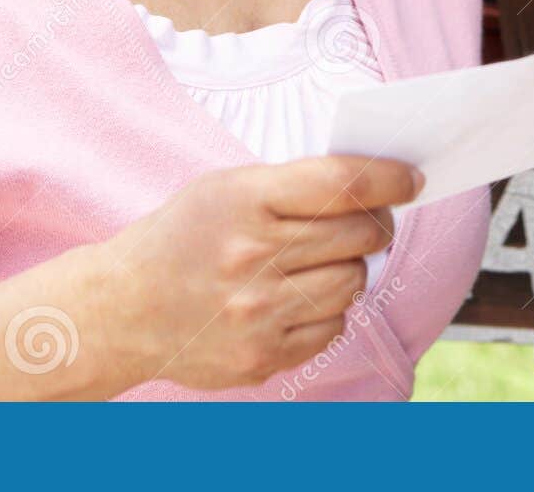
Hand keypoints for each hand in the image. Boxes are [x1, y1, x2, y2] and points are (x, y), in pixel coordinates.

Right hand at [0, 154, 421, 398]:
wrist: (121, 310)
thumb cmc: (183, 236)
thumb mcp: (225, 188)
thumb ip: (293, 184)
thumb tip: (374, 185)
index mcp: (245, 200)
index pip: (343, 184)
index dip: (391, 179)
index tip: (412, 178)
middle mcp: (253, 256)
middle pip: (361, 234)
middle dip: (375, 225)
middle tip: (367, 222)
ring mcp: (258, 311)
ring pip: (354, 282)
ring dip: (350, 269)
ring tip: (319, 262)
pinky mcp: (262, 355)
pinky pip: (333, 326)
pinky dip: (328, 310)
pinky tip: (298, 297)